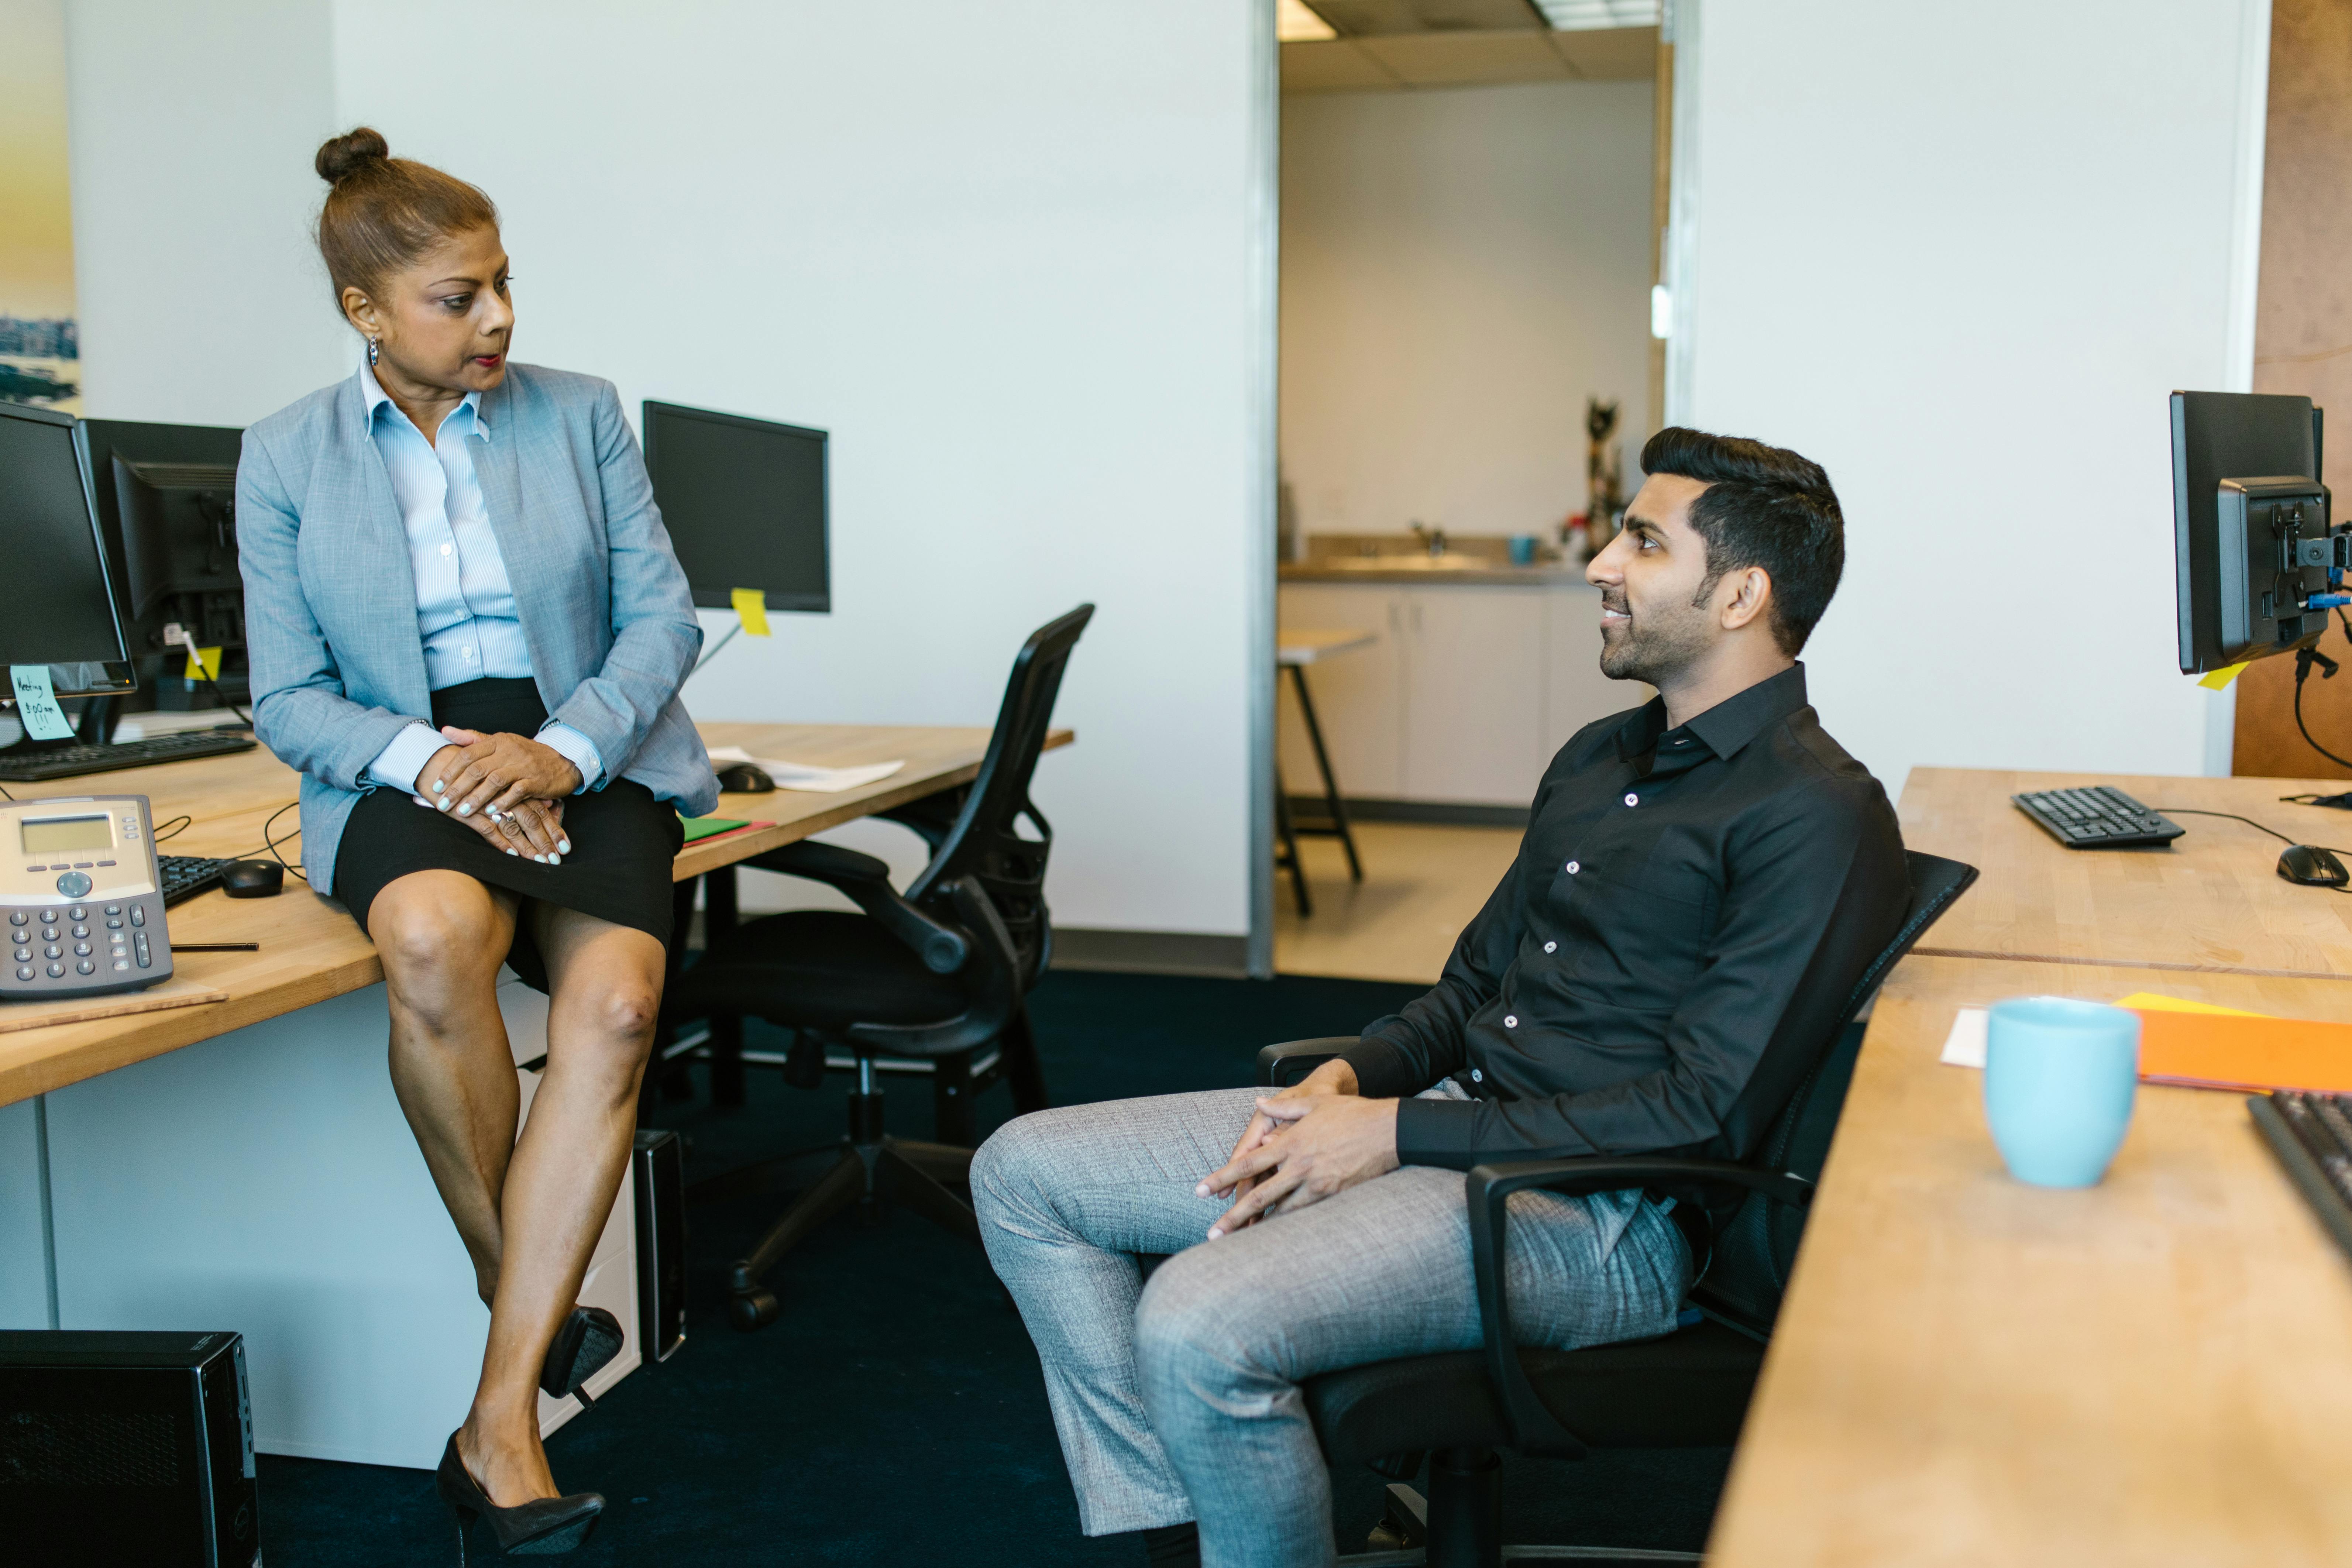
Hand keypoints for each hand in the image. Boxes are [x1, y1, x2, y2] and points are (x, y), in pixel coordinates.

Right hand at [414, 788, 568, 861]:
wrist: (439, 763)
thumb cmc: (476, 774)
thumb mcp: (503, 782)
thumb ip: (526, 793)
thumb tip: (548, 804)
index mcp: (516, 787)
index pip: (541, 812)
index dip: (553, 830)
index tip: (565, 847)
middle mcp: (506, 794)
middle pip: (531, 820)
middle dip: (545, 843)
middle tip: (556, 861)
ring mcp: (488, 802)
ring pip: (514, 827)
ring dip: (527, 847)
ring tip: (540, 863)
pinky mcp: (470, 811)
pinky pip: (489, 829)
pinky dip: (501, 842)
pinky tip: (512, 854)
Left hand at [417, 731, 582, 822]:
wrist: (563, 760)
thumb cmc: (526, 754)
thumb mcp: (500, 741)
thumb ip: (472, 738)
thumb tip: (444, 730)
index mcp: (497, 741)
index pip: (467, 754)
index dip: (450, 771)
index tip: (437, 787)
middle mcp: (509, 751)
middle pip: (477, 769)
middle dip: (458, 789)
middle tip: (443, 805)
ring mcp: (523, 766)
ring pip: (494, 781)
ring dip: (476, 798)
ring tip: (462, 812)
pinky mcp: (536, 780)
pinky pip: (517, 792)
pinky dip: (503, 802)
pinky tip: (490, 812)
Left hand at [1201, 1058, 1357, 1226]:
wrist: (1387, 1130)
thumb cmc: (1352, 1113)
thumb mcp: (1313, 1104)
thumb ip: (1282, 1108)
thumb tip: (1258, 1103)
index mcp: (1290, 1142)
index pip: (1248, 1164)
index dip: (1222, 1178)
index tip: (1200, 1190)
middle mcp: (1299, 1166)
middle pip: (1259, 1196)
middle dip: (1233, 1218)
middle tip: (1213, 1234)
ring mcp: (1316, 1183)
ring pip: (1281, 1211)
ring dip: (1260, 1226)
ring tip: (1240, 1241)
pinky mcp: (1333, 1195)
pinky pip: (1306, 1213)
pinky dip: (1289, 1223)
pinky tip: (1277, 1234)